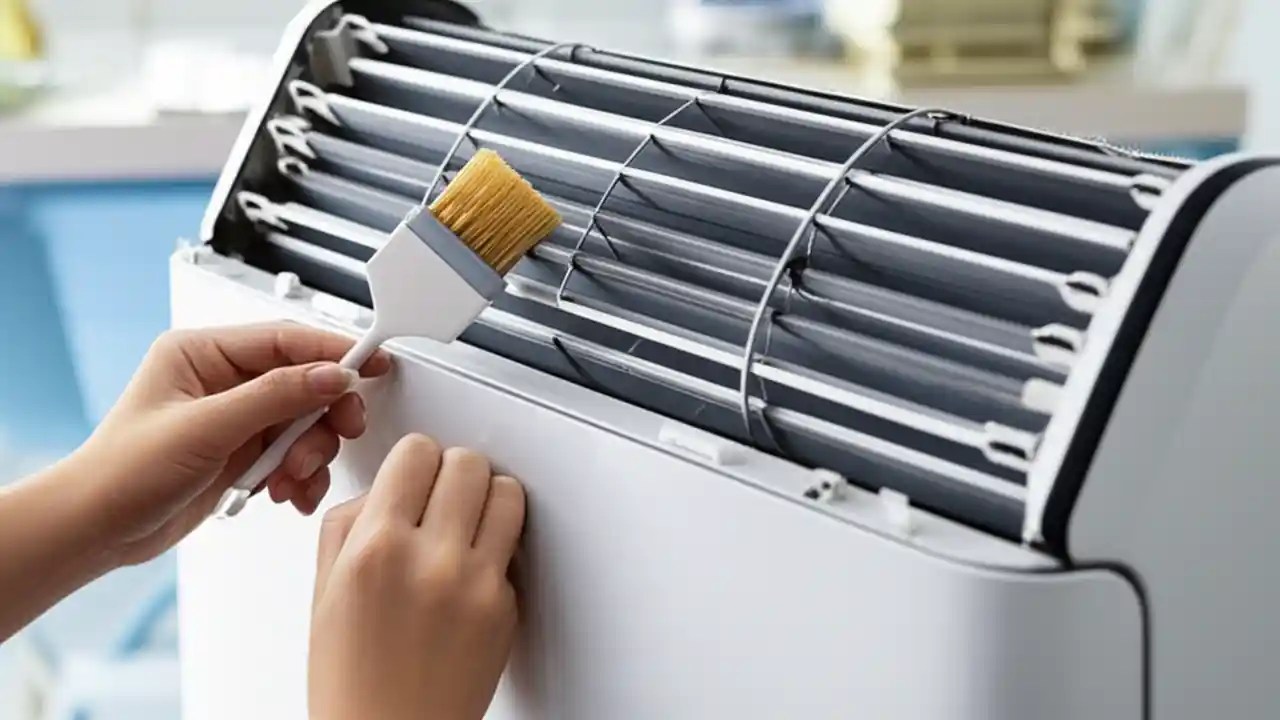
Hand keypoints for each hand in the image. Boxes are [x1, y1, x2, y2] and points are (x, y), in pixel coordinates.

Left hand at [73, 323, 392, 566]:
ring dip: (309, 453)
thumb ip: (274, 397)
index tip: (371, 364)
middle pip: (303, 382)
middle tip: (340, 433)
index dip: (333, 351)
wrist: (95, 531)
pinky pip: (292, 455)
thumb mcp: (205, 428)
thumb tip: (329, 375)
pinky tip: (286, 493)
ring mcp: (234, 418)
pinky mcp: (242, 454)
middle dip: (323, 415)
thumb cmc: (122, 473)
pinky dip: (299, 476)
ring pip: (303, 423)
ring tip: (290, 478)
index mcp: (203, 353)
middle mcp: (222, 381)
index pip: (285, 340)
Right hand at [309, 435, 525, 719]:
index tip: (414, 473)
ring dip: (487, 497)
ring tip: (470, 518)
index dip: (415, 459)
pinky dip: (496, 547)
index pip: (417, 452)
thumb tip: (387, 484)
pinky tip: (471, 568)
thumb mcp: (324, 590)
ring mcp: (475, 583)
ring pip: (506, 492)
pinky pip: (512, 546)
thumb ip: (350, 524)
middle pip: (467, 463)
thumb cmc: (351, 677)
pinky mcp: (505, 607)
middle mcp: (429, 559)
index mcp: (376, 548)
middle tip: (443, 494)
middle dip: (453, 472)